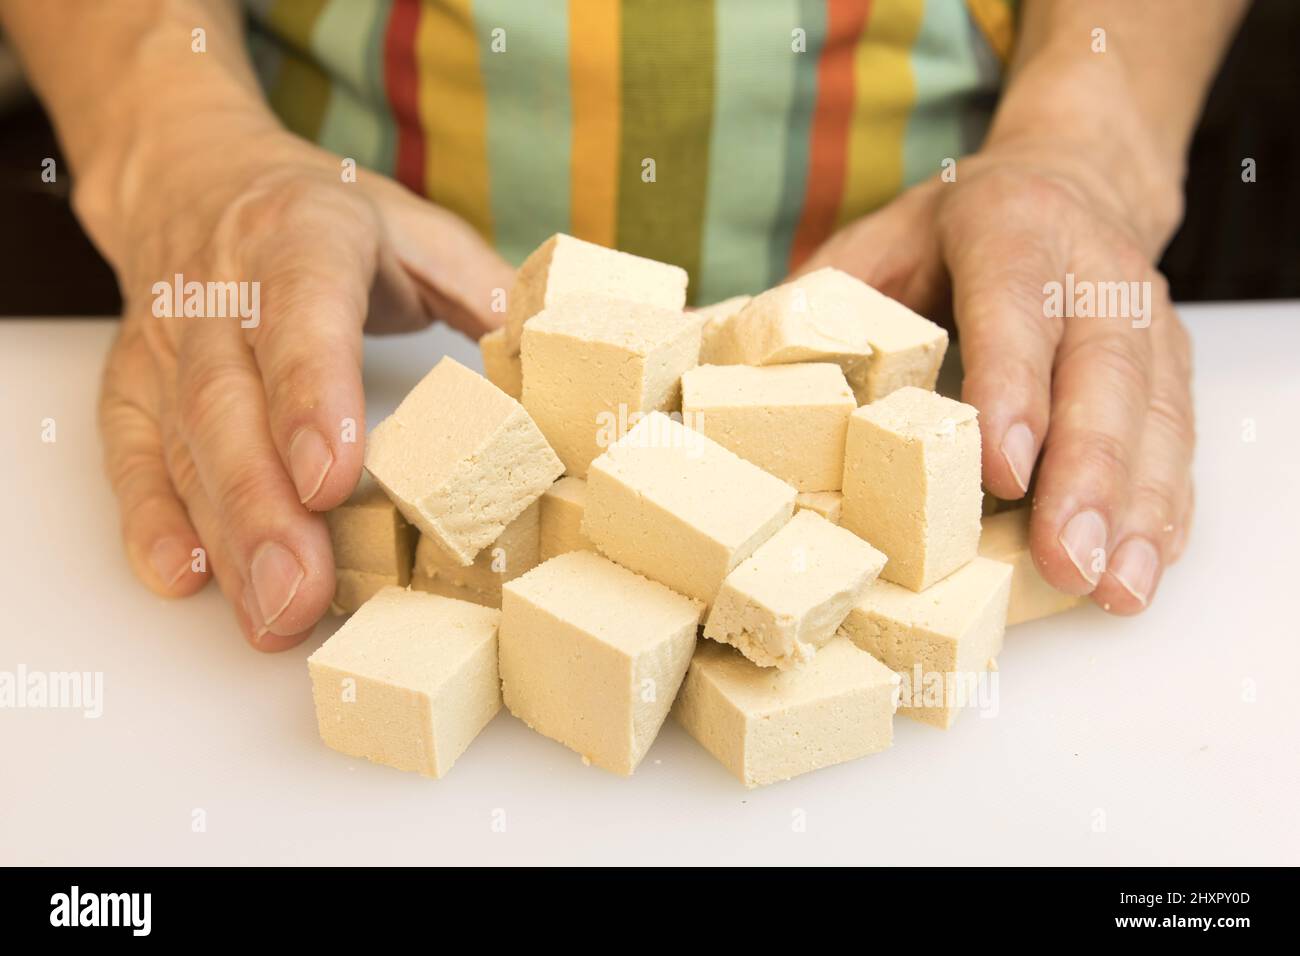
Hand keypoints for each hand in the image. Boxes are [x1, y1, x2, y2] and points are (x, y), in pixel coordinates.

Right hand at [96, 124, 513, 648]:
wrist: (196, 177)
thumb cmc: (328, 221)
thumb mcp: (419, 233)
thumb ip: (487, 296)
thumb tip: (560, 371)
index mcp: (304, 237)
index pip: (302, 312)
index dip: (312, 394)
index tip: (331, 480)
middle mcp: (224, 289)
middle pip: (231, 402)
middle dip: (264, 508)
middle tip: (300, 593)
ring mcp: (169, 340)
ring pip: (186, 443)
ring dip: (225, 535)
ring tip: (269, 614)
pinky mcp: (134, 381)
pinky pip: (133, 453)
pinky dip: (151, 520)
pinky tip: (184, 578)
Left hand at [798, 142, 1193, 614]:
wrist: (1069, 182)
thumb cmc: (950, 233)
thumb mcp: (874, 243)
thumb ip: (811, 300)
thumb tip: (702, 349)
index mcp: (1010, 229)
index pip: (1015, 307)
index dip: (1013, 386)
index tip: (1003, 469)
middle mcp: (1092, 271)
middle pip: (1102, 373)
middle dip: (1088, 474)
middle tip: (1067, 557)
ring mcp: (1144, 318)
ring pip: (1154, 415)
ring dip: (1137, 508)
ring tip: (1114, 588)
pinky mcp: (1170, 363)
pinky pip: (1179, 439)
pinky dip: (1166, 509)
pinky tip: (1143, 568)